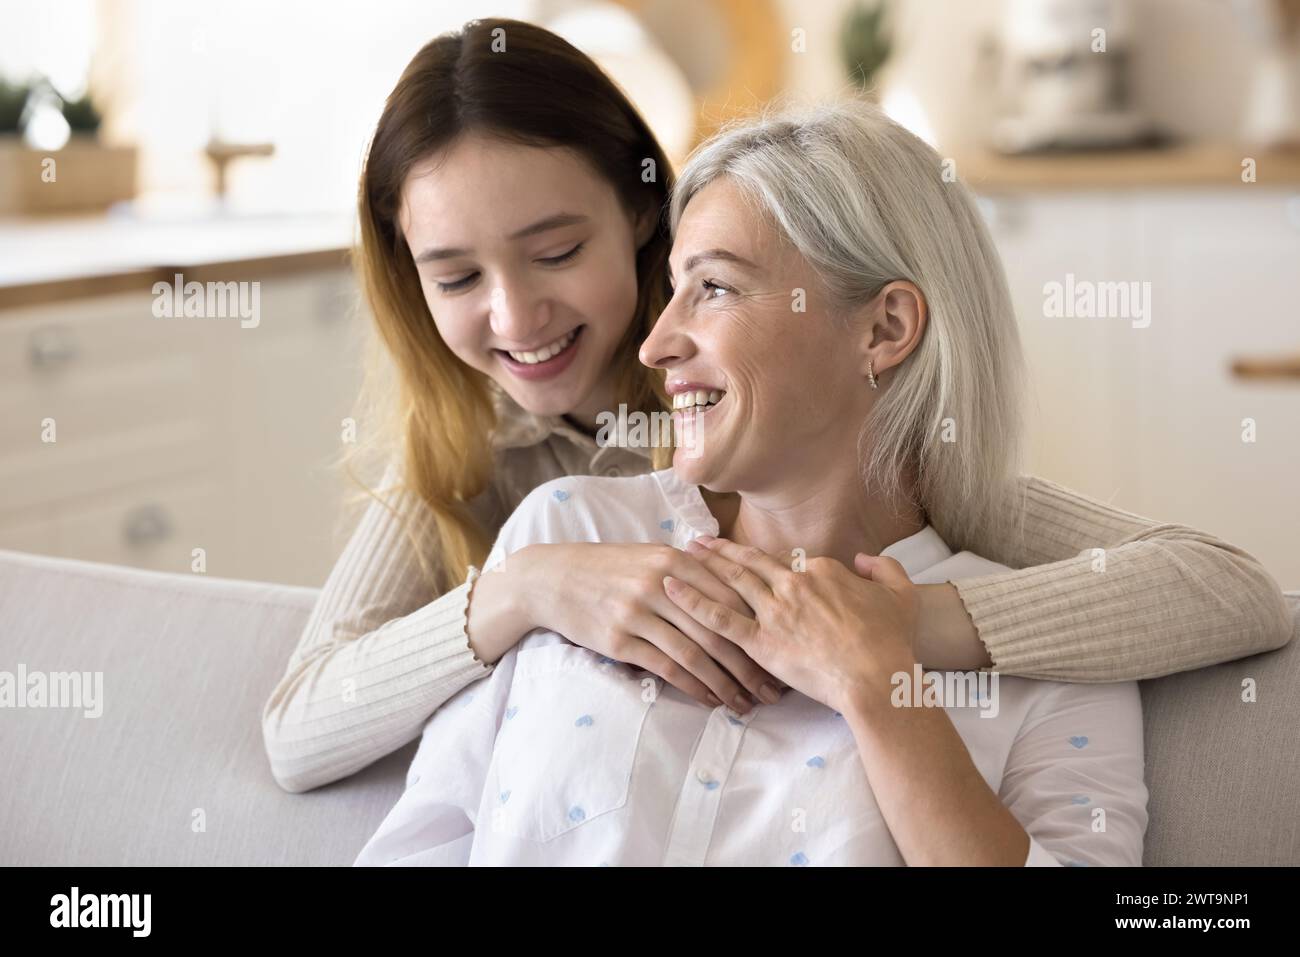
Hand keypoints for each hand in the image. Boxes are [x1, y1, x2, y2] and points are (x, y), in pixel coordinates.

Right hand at [475, 542, 783, 711]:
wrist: (552, 578)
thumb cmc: (609, 569)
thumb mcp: (651, 557)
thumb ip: (692, 571)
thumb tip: (739, 590)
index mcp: (675, 560)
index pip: (731, 597)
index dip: (760, 627)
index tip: (780, 651)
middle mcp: (660, 584)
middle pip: (719, 630)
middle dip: (751, 664)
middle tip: (773, 689)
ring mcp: (638, 612)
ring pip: (696, 653)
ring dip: (726, 683)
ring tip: (746, 703)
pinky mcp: (619, 640)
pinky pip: (666, 668)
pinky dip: (693, 687)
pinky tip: (710, 700)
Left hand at [662, 537, 919, 715]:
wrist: (878, 676)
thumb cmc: (892, 641)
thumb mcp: (900, 595)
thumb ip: (884, 568)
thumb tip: (863, 559)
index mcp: (821, 571)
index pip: (789, 563)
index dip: (770, 563)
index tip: (752, 559)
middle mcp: (793, 583)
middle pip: (752, 563)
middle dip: (723, 550)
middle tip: (699, 541)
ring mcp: (775, 611)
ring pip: (733, 581)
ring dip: (706, 564)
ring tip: (683, 553)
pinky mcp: (761, 640)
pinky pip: (719, 618)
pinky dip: (693, 601)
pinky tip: (671, 589)